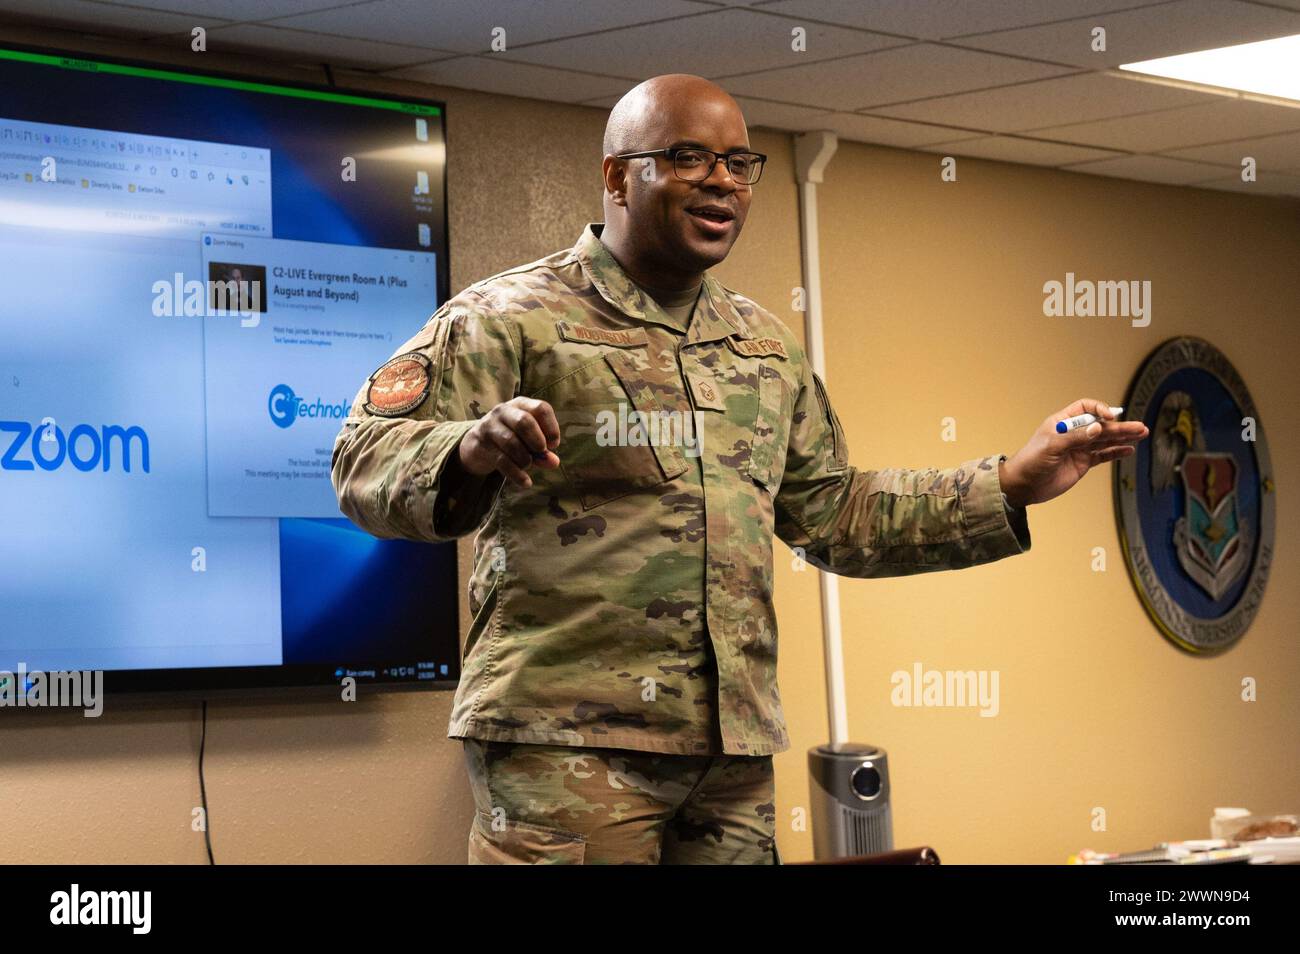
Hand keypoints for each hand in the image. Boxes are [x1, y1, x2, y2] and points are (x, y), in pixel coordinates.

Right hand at [458, 397, 561, 487]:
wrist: (476, 445)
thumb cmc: (510, 438)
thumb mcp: (528, 441)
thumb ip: (542, 451)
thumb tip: (554, 462)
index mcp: (520, 404)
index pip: (541, 408)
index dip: (552, 428)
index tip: (553, 445)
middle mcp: (504, 411)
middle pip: (524, 422)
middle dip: (537, 441)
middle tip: (540, 453)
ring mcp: (490, 426)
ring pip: (511, 442)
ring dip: (525, 459)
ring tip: (527, 465)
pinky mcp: (481, 444)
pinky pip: (502, 460)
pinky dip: (517, 474)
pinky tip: (526, 482)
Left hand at [999, 398, 1148, 506]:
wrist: (1024, 485)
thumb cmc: (1030, 461)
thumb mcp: (1051, 446)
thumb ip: (1075, 437)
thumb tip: (1098, 428)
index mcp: (1063, 423)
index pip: (1086, 408)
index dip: (1099, 410)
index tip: (1109, 418)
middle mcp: (1073, 433)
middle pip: (1101, 425)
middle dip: (1120, 426)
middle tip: (1139, 427)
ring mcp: (1079, 449)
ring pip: (1105, 440)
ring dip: (1123, 437)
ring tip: (1141, 434)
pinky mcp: (1082, 463)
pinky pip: (1103, 455)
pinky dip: (1115, 452)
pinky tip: (1129, 450)